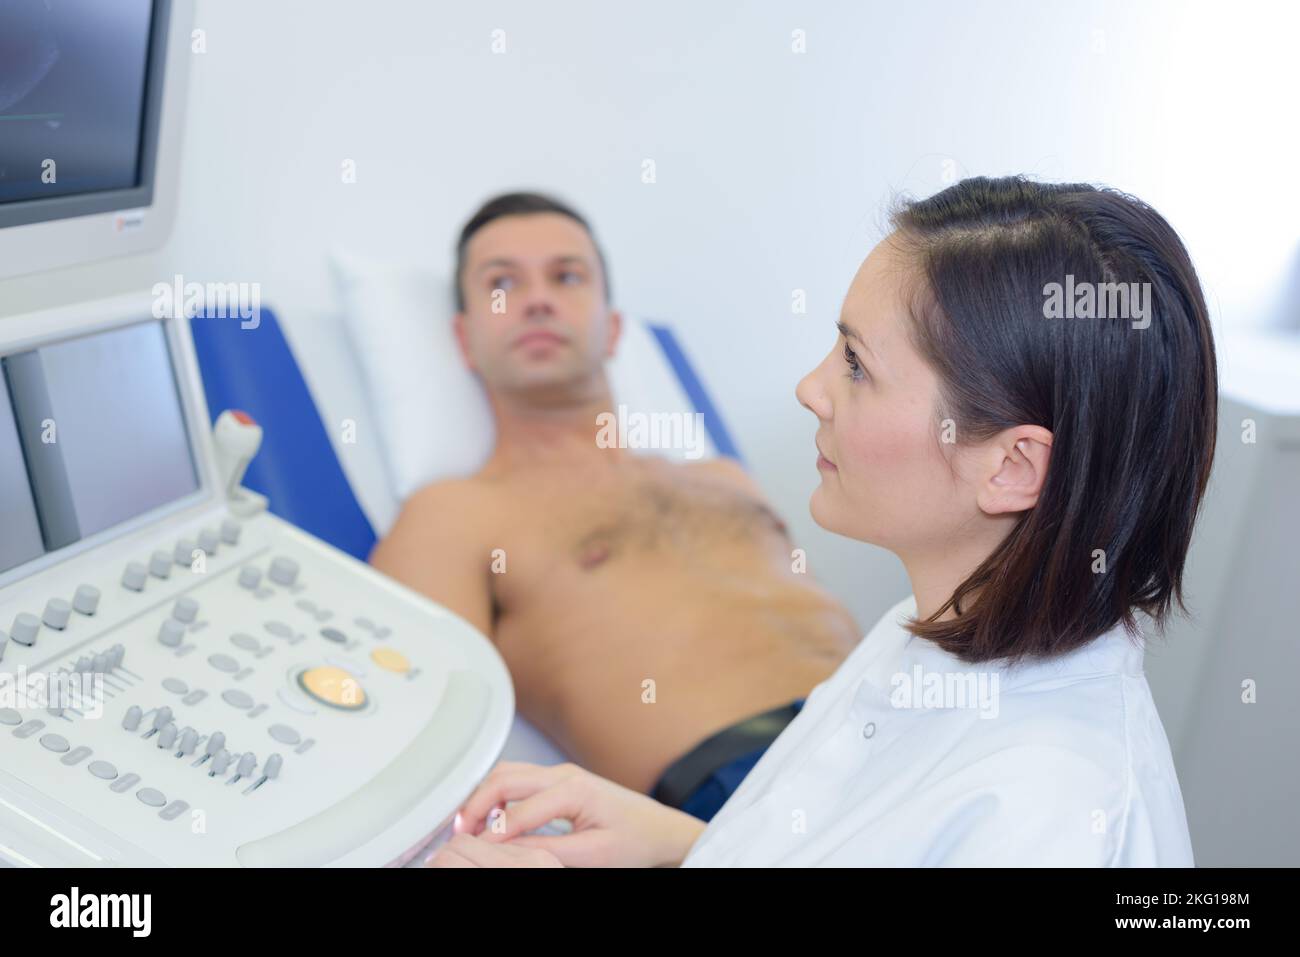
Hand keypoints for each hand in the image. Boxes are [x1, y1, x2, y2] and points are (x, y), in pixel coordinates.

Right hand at [445, 761, 706, 867]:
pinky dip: (497, 794)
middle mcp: (564, 774)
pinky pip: (518, 779)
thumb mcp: (591, 855)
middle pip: (503, 779)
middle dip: (474, 806)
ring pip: (507, 774)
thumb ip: (546, 850)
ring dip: (483, 796)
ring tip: (468, 825)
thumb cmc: (635, 840)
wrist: (659, 830)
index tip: (472, 850)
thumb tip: (506, 849)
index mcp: (574, 790)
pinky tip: (491, 817)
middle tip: (457, 833)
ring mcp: (561, 774)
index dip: (489, 833)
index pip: (516, 810)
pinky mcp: (560, 780)